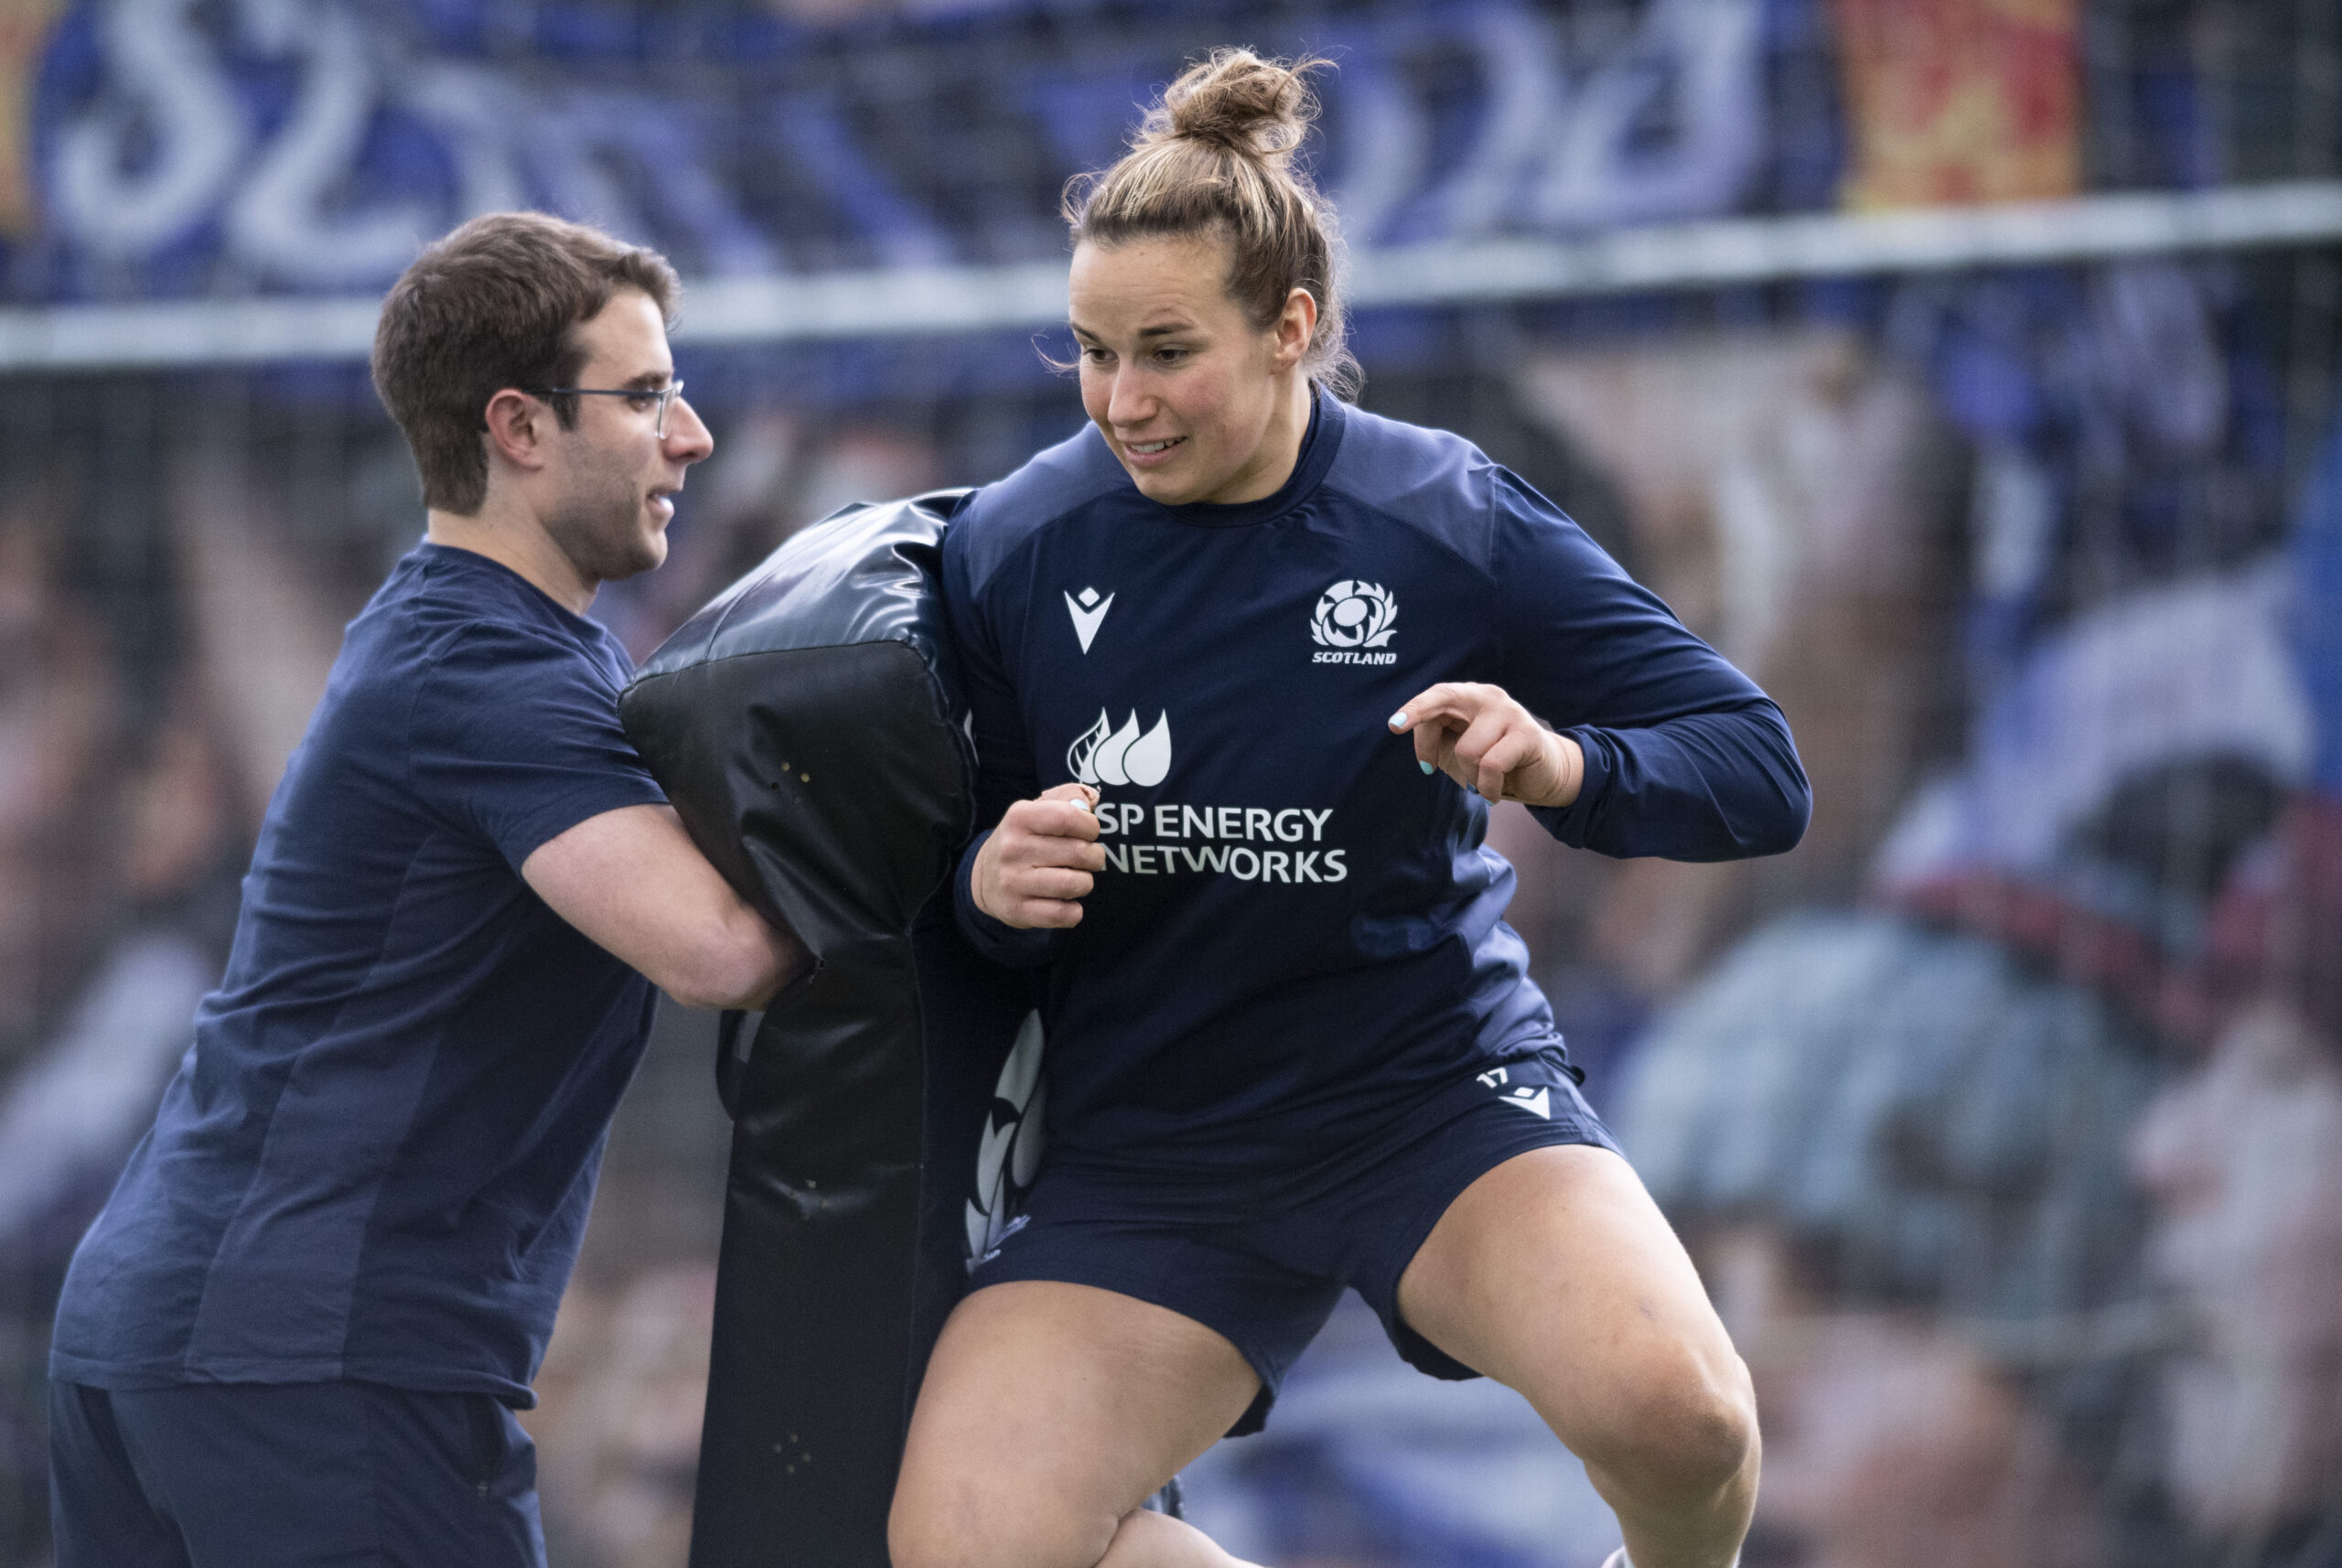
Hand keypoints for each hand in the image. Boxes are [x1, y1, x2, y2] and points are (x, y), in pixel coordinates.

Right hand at [972, 782, 1104, 928]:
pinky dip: (1074, 910)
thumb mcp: (1037, 810)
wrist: (983, 880)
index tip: (1088, 833)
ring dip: (1085, 883)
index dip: (1090, 827)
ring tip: (1076, 879)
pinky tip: (1066, 901)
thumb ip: (1067, 797)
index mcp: (1019, 817)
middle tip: (1087, 859)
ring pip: (1074, 884)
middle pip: (1079, 853)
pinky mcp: (1017, 911)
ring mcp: (1012, 882)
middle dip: (1094, 857)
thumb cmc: (1024, 841)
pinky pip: (1063, 914)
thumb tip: (1090, 801)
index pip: (1068, 817)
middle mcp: (1012, 849)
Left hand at [1389, 683, 1582, 807]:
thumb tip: (1413, 737)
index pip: (1438, 695)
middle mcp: (1488, 697)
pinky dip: (1487, 787)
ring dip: (1469, 777)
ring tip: (1481, 784)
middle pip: (1447, 698)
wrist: (1543, 776)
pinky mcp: (1528, 734)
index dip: (1414, 709)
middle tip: (1418, 757)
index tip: (1394, 726)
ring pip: (1467, 749)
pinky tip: (1492, 793)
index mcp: (1469, 697)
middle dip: (1421, 717)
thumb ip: (1438, 740)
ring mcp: (1510, 713)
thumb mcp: (1458, 751)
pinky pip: (1491, 766)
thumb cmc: (1493, 762)